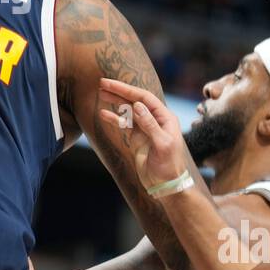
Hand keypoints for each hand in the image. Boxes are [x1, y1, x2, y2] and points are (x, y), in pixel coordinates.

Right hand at [97, 77, 189, 191]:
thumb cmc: (169, 165)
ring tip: (101, 93)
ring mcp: (145, 128)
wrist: (166, 184)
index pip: (144, 98)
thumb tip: (138, 105)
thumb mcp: (162, 144)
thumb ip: (150, 125)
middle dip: (119, 91)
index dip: (128, 90)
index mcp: (165, 117)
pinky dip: (114, 118)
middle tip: (102, 84)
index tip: (111, 85)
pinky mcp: (137, 137)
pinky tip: (103, 114)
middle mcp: (155, 119)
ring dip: (115, 101)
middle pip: (135, 100)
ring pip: (128, 110)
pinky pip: (124, 124)